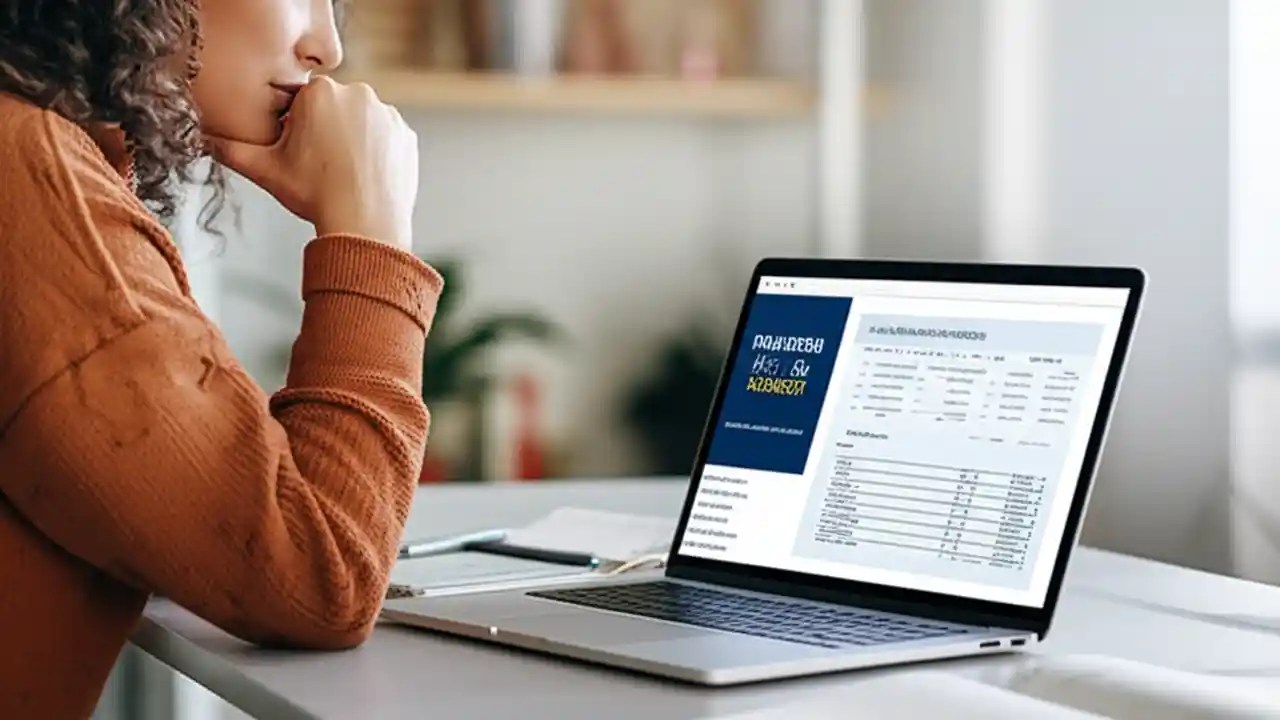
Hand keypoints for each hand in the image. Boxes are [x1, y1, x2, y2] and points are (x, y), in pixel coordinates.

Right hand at [208, 76, 417, 250]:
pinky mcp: (407, 135)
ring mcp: (387, 114)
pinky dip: (376, 154)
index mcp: (320, 92)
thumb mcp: (265, 170)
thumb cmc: (314, 194)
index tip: (299, 154)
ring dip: (352, 141)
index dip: (295, 129)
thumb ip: (230, 150)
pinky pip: (386, 138)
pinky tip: (365, 176)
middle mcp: (358, 93)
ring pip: (361, 123)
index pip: (301, 102)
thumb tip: (201, 138)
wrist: (365, 224)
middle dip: (325, 131)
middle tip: (321, 167)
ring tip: (344, 174)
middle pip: (333, 109)